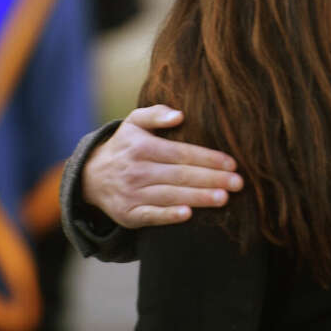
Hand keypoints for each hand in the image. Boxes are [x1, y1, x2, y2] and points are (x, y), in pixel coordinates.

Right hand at [80, 105, 242, 227]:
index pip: (181, 153)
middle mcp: (137, 170)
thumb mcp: (133, 122)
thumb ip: (156, 114)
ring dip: (198, 197)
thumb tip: (179, 115)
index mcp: (142, 147)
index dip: (207, 158)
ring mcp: (132, 194)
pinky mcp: (129, 214)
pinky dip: (168, 216)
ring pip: (171, 195)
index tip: (231, 163)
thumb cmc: (125, 146)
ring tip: (224, 198)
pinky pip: (151, 215)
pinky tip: (188, 215)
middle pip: (180, 175)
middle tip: (239, 183)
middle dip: (211, 178)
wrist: (91, 177)